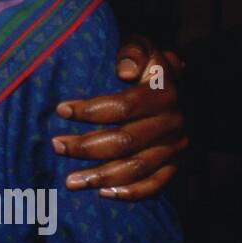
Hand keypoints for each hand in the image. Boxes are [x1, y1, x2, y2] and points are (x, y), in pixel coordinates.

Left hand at [51, 34, 186, 199]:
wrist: (185, 89)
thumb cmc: (149, 67)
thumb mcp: (144, 48)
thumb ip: (133, 52)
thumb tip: (125, 71)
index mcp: (163, 93)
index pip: (124, 106)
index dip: (91, 110)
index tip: (60, 110)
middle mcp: (172, 122)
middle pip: (126, 141)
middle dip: (86, 146)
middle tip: (56, 146)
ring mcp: (174, 147)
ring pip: (137, 168)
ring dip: (101, 176)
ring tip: (70, 181)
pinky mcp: (176, 165)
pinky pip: (155, 185)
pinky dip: (130, 193)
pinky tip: (103, 194)